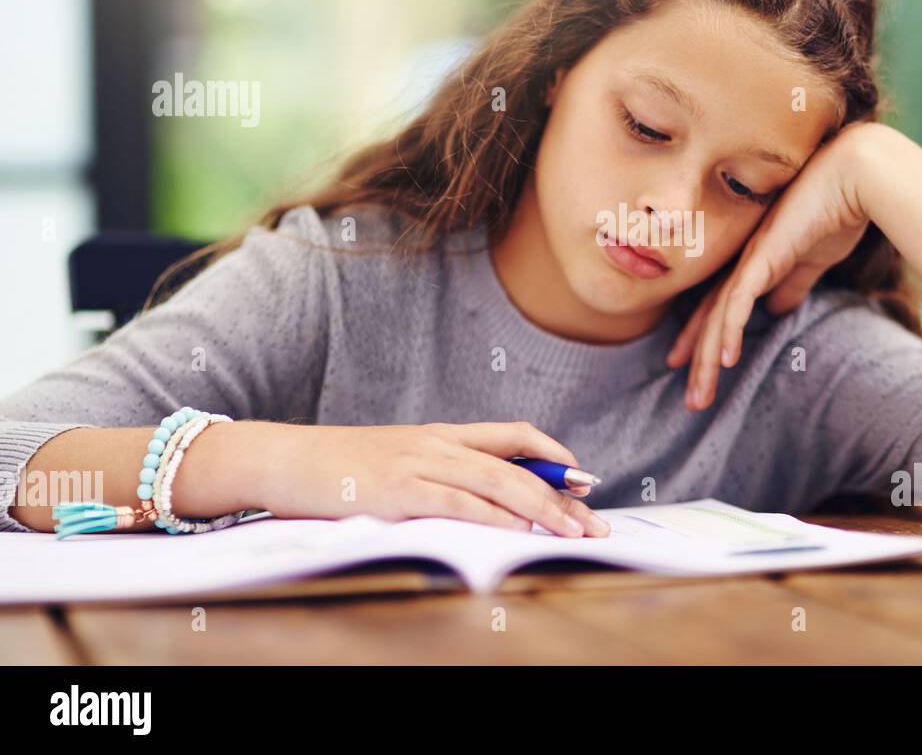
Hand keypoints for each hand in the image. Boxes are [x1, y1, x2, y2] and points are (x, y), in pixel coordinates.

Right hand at [264, 421, 610, 536]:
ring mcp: (418, 463)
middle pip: (515, 464)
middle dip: (561, 493)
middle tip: (594, 519)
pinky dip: (493, 516)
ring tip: (573, 530)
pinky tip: (517, 531)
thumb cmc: (336, 469)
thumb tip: (478, 504)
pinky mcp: (397, 489)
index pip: (511, 435)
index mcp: (440, 435)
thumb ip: (436, 476)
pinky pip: (457, 502)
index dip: (552, 453)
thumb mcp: (396, 463)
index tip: (583, 476)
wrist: (282, 458)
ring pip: (497, 481)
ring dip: (541, 508)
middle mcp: (437, 443)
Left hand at [665, 123, 874, 409]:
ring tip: (700, 396)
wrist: (854, 175)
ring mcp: (750, 258)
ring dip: (708, 360)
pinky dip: (729, 330)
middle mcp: (744, 262)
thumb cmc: (835, 210)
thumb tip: (776, 309)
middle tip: (692, 401)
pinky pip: (739, 300)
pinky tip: (725, 359)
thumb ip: (792, 283)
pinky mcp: (764, 256)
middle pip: (712, 319)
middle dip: (699, 361)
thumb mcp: (811, 259)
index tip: (689, 368)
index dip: (703, 339)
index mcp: (754, 262)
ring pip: (719, 317)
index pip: (720, 308)